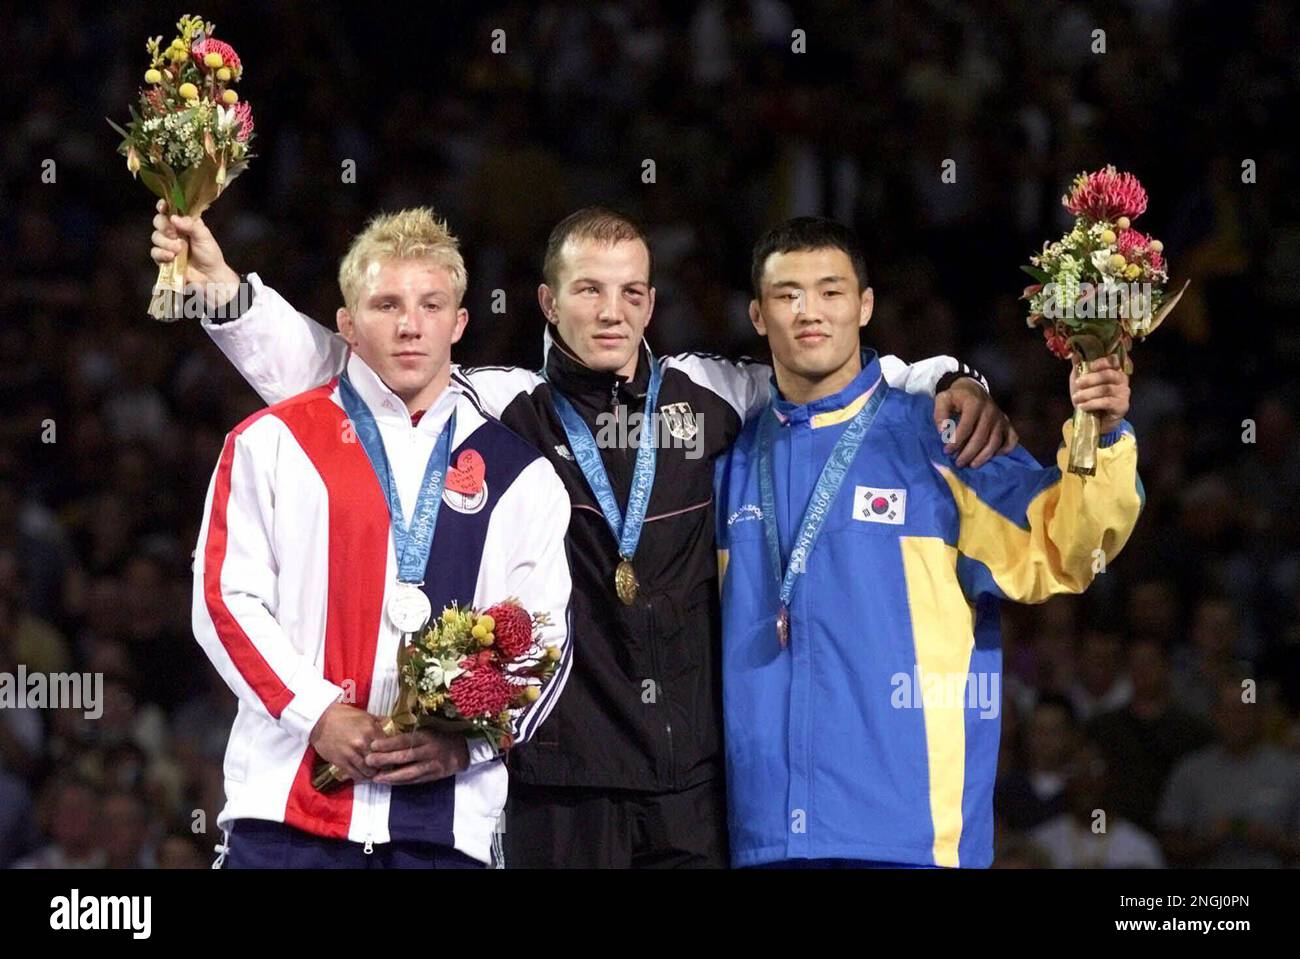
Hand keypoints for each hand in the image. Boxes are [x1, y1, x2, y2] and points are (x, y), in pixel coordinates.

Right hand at [150, 198, 240, 312]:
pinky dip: (161, 253)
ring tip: (179, 249)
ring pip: (156, 237)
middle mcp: (173, 231)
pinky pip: (154, 252)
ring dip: (166, 242)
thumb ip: (191, 225)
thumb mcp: (204, 236)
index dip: (163, 206)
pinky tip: (171, 257)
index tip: (163, 207)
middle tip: (174, 234)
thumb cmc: (210, 254)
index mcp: (184, 222)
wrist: (210, 276)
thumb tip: (174, 218)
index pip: (169, 210)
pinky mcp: (163, 258)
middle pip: (158, 221)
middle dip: (164, 226)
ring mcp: (167, 245)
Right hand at [308, 703, 385, 784]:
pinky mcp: (341, 762)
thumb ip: (379, 722)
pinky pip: (356, 775)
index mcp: (370, 729)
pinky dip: (362, 777)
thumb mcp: (364, 714)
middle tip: (386, 766)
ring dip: (373, 773)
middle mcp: (362, 742)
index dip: (393, 752)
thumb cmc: (342, 716)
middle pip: (380, 760)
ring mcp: (351, 753)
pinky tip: (364, 775)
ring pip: (369, 770)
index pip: (389, 746)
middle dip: (384, 764)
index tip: (393, 756)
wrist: (319, 720)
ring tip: (375, 772)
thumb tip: (392, 726)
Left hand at [365, 729, 469, 784]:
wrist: (464, 749)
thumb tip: (387, 728)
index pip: (404, 740)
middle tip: (369, 761)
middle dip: (385, 760)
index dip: (388, 743)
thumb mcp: (429, 727)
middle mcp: (429, 750)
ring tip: (376, 778)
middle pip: (405, 757)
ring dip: (391, 776)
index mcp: (427, 736)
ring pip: (409, 772)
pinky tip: (389, 782)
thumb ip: (411, 731)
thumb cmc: (442, 735)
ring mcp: (432, 765)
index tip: (373, 745)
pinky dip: (401, 782)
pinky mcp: (434, 776)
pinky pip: (415, 780)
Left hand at [934, 377, 1018, 467]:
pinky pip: (1012, 439)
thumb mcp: (943, 399)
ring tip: (972, 465)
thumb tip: (942, 431)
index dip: (956, 441)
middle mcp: (990, 411)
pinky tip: (992, 457)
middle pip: (981, 437)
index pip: (966, 427)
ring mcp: (1000, 418)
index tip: (947, 451)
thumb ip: (940, 414)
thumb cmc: (956, 397)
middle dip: (969, 453)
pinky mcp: (1007, 423)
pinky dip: (1005, 450)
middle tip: (958, 463)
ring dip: (983, 456)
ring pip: (995, 442)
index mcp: (974, 404)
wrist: (973, 389)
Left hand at [1069, 355, 1129, 433]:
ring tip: (1076, 398)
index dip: (1103, 361)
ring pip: (1106, 389)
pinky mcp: (1122, 406)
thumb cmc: (1089, 398)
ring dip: (1088, 393)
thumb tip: (1075, 355)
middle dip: (1091, 378)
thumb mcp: (1081, 382)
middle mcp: (1122, 379)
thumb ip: (1079, 368)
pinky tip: (1083, 406)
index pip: (1114, 361)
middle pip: (1109, 374)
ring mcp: (1124, 393)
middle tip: (1078, 383)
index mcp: (1114, 370)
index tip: (1090, 365)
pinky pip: (1107, 402)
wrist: (1095, 421)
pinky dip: (1092, 403)